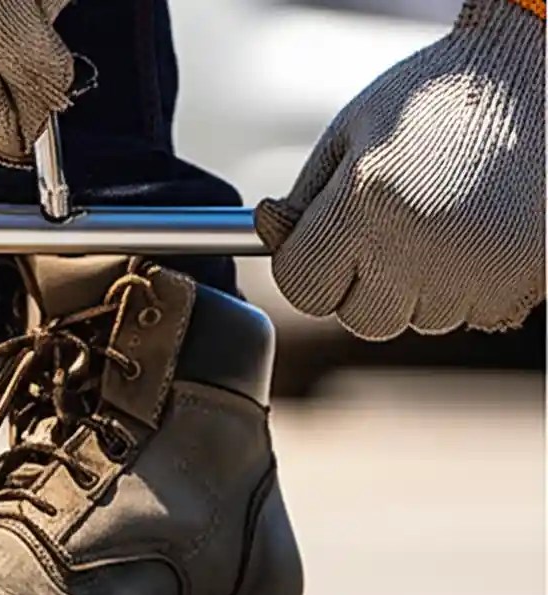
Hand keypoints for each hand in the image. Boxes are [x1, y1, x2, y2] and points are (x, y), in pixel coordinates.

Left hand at [255, 0, 543, 339]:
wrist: (530, 79)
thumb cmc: (433, 100)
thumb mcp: (349, 135)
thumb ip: (303, 198)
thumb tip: (269, 233)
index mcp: (364, 207)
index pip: (303, 288)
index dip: (307, 266)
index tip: (323, 241)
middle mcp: (417, 248)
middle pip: (361, 319)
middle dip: (362, 286)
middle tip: (383, 231)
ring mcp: (475, 269)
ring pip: (420, 319)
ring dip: (417, 287)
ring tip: (437, 220)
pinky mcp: (522, 278)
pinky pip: (474, 312)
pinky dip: (469, 285)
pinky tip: (473, 232)